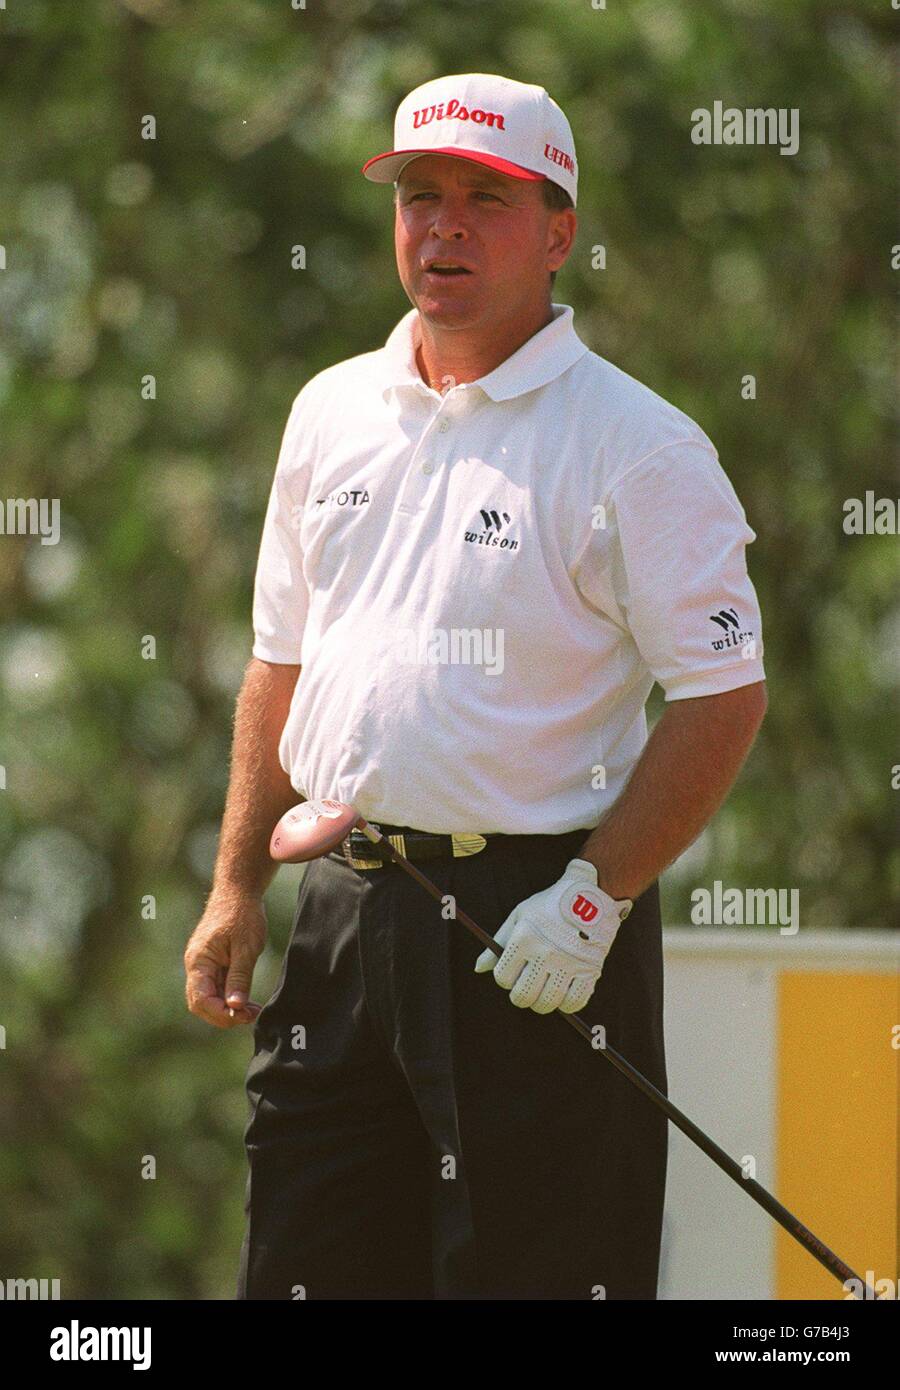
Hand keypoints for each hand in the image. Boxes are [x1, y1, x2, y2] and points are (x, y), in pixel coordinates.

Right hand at [184, 888, 267, 1028]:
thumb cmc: (242, 914)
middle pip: (201, 1004)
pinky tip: (247, 1001)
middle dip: (223, 1015)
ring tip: (252, 1011)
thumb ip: (239, 978)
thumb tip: (234, 1007)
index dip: (220, 1013)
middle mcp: (196, 965)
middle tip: (249, 1016)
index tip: (242, 1016)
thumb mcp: (246, 948)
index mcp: (199, 961)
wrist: (239, 891)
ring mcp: (203, 964)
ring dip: (227, 1008)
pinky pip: (216, 987)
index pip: (201, 999)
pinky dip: (229, 997)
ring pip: (209, 997)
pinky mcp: (212, 963)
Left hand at [474, 859, 631, 1013]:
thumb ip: (499, 942)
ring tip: (544, 993)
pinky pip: (575, 1002)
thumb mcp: (520, 916)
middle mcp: (545, 953)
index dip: (504, 979)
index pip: (503, 977)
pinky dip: (567, 1006)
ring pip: (548, 1003)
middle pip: (523, 996)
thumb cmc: (549, 906)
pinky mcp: (590, 970)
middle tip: (525, 989)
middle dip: (520, 997)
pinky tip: (563, 996)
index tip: (511, 973)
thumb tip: (479, 968)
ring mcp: (569, 963)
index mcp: (524, 938)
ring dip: (542, 1004)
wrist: (590, 893)